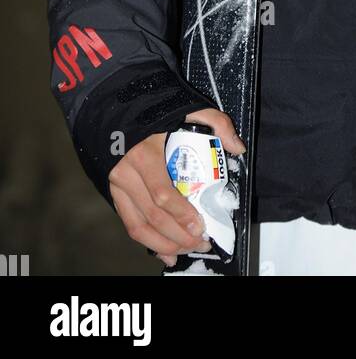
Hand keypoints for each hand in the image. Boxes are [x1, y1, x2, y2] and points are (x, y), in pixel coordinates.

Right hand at [108, 107, 245, 267]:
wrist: (116, 106)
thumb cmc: (154, 108)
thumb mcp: (188, 108)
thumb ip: (216, 122)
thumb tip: (237, 147)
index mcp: (144, 154)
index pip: (162, 195)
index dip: (181, 215)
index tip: (199, 227)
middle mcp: (126, 173)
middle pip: (153, 216)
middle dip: (178, 236)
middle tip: (201, 243)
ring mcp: (117, 186)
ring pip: (138, 226)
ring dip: (163, 244)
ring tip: (186, 251)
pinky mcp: (114, 193)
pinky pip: (129, 223)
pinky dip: (147, 242)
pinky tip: (165, 252)